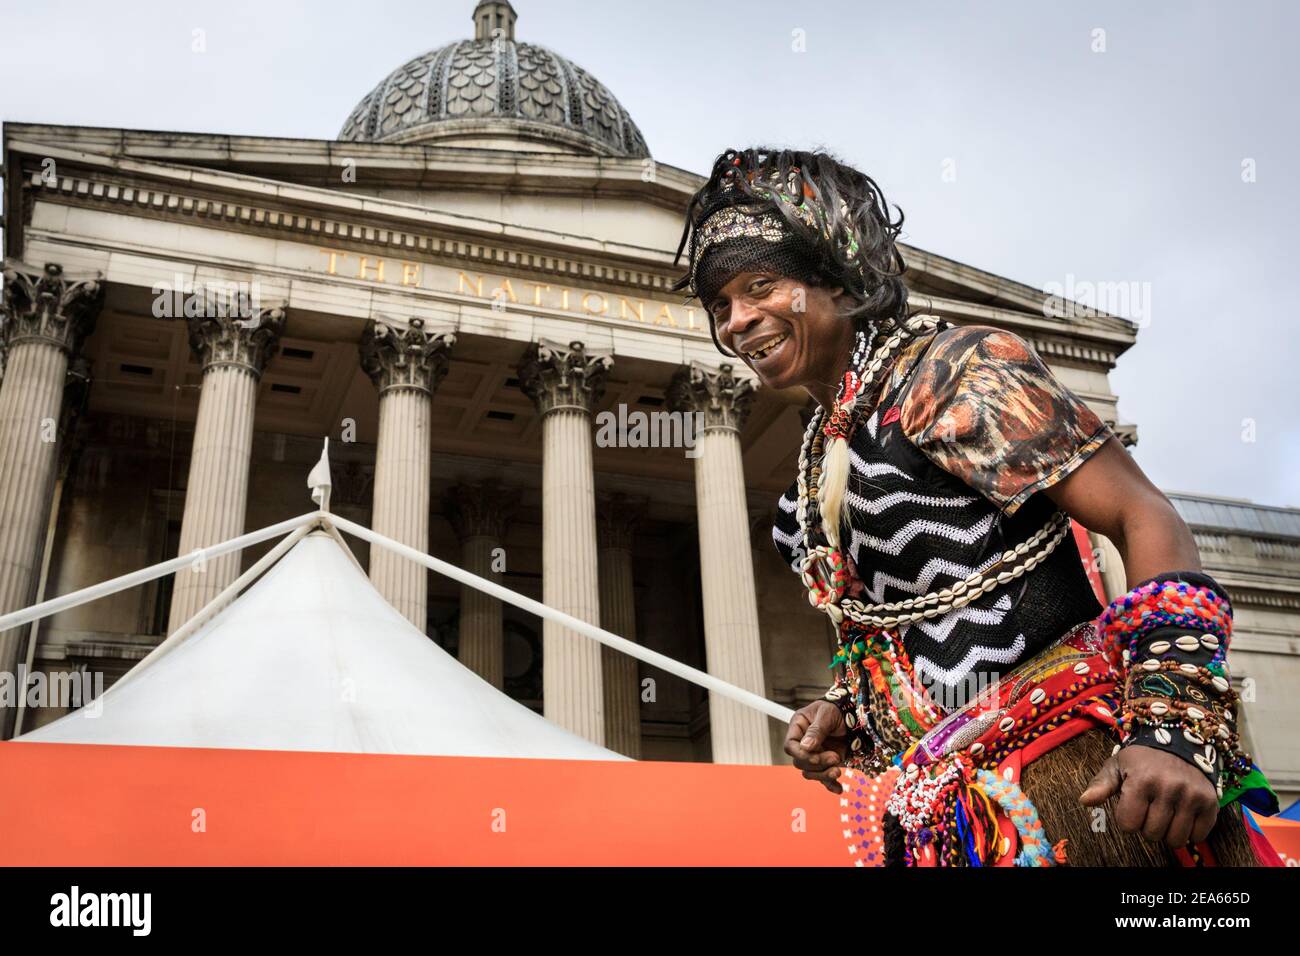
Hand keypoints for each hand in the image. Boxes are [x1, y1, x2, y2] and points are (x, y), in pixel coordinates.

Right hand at [784, 701, 848, 793]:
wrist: (854, 715)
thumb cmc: (836, 709)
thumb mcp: (826, 714)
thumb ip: (816, 730)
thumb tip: (806, 746)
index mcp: (798, 728)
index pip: (790, 746)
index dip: (800, 754)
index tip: (815, 756)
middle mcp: (804, 743)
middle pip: (800, 762)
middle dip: (817, 763)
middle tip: (835, 757)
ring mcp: (815, 754)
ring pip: (811, 773)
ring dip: (824, 774)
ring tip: (838, 769)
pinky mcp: (826, 763)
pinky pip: (824, 779)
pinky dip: (831, 785)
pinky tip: (839, 789)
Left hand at [1078, 744, 1219, 846]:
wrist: (1181, 741)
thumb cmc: (1142, 758)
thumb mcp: (1117, 765)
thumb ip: (1101, 785)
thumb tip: (1084, 801)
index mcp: (1141, 780)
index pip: (1127, 825)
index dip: (1126, 819)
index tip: (1131, 806)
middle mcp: (1168, 788)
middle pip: (1151, 834)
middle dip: (1146, 826)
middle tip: (1149, 808)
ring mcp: (1191, 796)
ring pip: (1175, 839)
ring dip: (1167, 832)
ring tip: (1165, 813)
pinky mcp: (1210, 802)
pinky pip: (1198, 836)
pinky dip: (1189, 832)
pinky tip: (1182, 815)